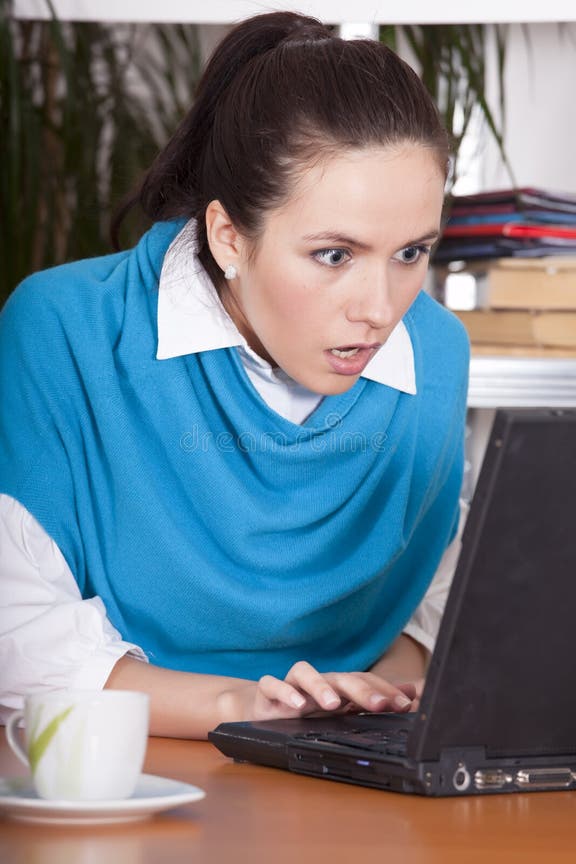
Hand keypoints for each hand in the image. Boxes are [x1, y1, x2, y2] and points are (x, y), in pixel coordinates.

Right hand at [217, 661, 420, 722]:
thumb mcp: (341, 709)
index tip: (405, 705)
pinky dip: (284, 692)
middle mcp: (317, 681)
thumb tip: (413, 694)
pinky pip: (272, 684)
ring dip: (320, 686)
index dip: (385, 691)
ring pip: (304, 673)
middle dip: (362, 690)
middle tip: (381, 705)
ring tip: (332, 704)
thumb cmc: (306, 709)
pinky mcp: (267, 690)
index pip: (364, 682)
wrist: (263, 709)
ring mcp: (291, 684)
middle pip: (340, 677)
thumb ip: (373, 701)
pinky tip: (296, 704)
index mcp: (336, 686)